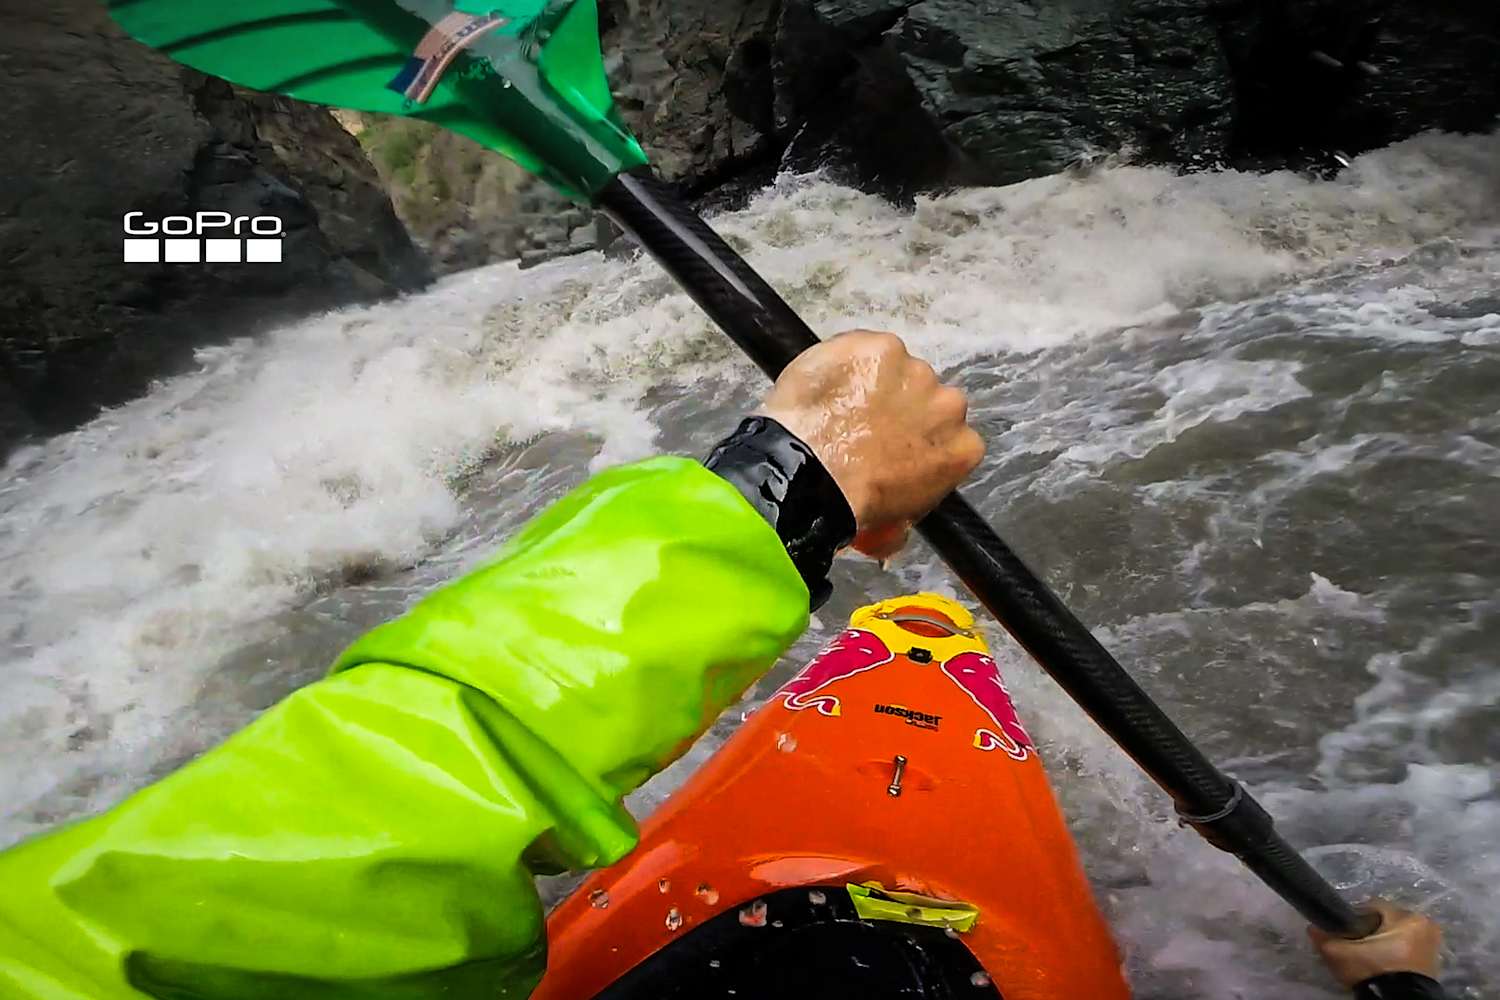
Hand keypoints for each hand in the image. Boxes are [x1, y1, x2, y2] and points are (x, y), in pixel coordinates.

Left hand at [759, 330, 982, 557]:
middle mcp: (948, 403)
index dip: (918, 439)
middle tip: (860, 427)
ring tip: (838, 406)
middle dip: (899, 407)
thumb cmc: (851, 506)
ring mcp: (914, 370)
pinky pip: (862, 347)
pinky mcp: (878, 347)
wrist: (814, 477)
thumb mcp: (893, 530)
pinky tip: (826, 385)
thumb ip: (905, 515)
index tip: (893, 447)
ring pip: (894, 369)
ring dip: (871, 382)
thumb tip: (894, 526)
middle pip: (927, 397)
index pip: (950, 436)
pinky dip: (844, 361)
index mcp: (963, 448)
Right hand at [1309, 903, 1441, 988]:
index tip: (1347, 933)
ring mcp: (1433, 943)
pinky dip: (1398, 952)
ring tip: (1372, 956)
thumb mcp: (1340, 954)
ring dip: (1386, 941)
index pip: (1373, 906)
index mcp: (1408, 916)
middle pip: (1388, 919)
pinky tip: (1385, 964)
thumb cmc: (1373, 970)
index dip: (1356, 918)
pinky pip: (1409, 947)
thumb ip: (1323, 936)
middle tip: (1359, 946)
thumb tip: (1312, 927)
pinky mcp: (1434, 960)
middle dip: (1373, 929)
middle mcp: (1425, 924)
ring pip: (1398, 933)